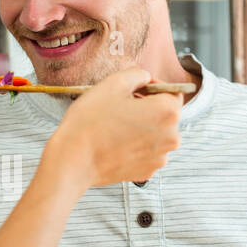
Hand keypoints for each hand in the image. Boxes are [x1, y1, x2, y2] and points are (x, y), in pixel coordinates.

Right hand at [46, 67, 181, 187]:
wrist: (74, 160)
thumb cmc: (91, 123)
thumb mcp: (113, 83)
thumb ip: (137, 74)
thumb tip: (144, 78)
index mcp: (167, 112)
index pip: (173, 92)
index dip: (154, 87)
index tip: (137, 89)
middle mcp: (170, 137)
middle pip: (166, 115)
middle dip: (148, 108)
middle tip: (122, 107)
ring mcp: (159, 157)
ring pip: (156, 135)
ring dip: (142, 128)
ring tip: (116, 127)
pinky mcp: (147, 172)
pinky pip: (147, 152)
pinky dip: (136, 146)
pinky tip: (116, 143)